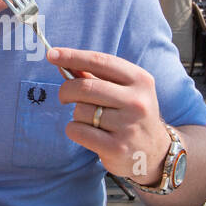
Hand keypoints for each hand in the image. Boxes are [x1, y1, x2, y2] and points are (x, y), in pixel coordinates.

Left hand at [47, 47, 170, 185]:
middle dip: (66, 91)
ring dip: (76, 114)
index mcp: (140, 80)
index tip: (52, 54)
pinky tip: (89, 134)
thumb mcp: (122, 90)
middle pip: (84, 88)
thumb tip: (61, 62)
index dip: (73, 56)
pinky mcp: (117, 148)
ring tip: (91, 120)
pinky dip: (75, 130)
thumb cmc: (130, 114)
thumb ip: (93, 76)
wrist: (154, 151)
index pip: (100, 62)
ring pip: (80, 111)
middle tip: (64, 97)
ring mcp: (128, 126)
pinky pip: (78, 131)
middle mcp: (137, 101)